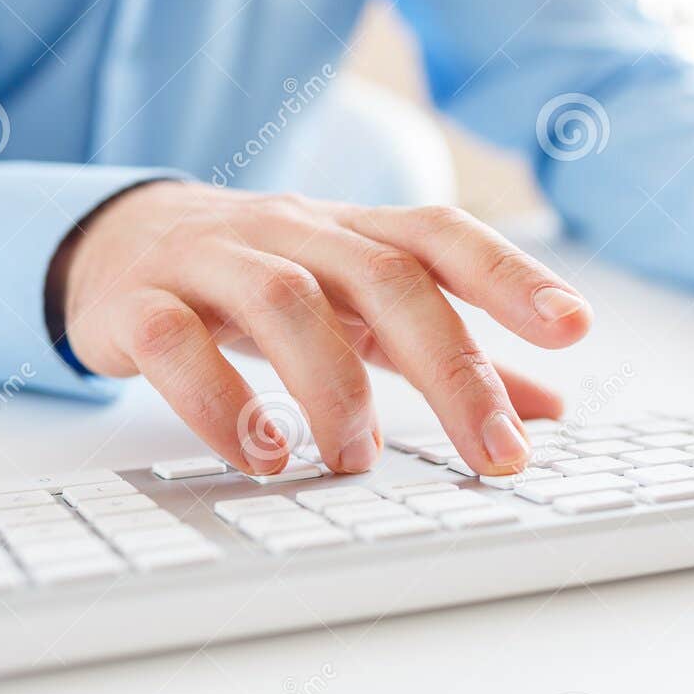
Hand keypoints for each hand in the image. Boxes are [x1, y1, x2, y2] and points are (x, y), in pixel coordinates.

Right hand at [50, 182, 590, 474]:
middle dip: (451, 366)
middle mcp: (289, 232)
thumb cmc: (259, 278)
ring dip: (333, 389)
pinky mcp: (137, 303)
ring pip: (283, 301)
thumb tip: (549, 408)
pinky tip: (257, 452)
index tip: (576, 326)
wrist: (117, 242)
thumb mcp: (355, 307)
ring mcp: (210, 260)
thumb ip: (444, 349)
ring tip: (357, 461)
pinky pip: (176, 341)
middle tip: (495, 452)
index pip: (440, 236)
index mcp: (351, 233)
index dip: (511, 273)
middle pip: (382, 276)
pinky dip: (218, 401)